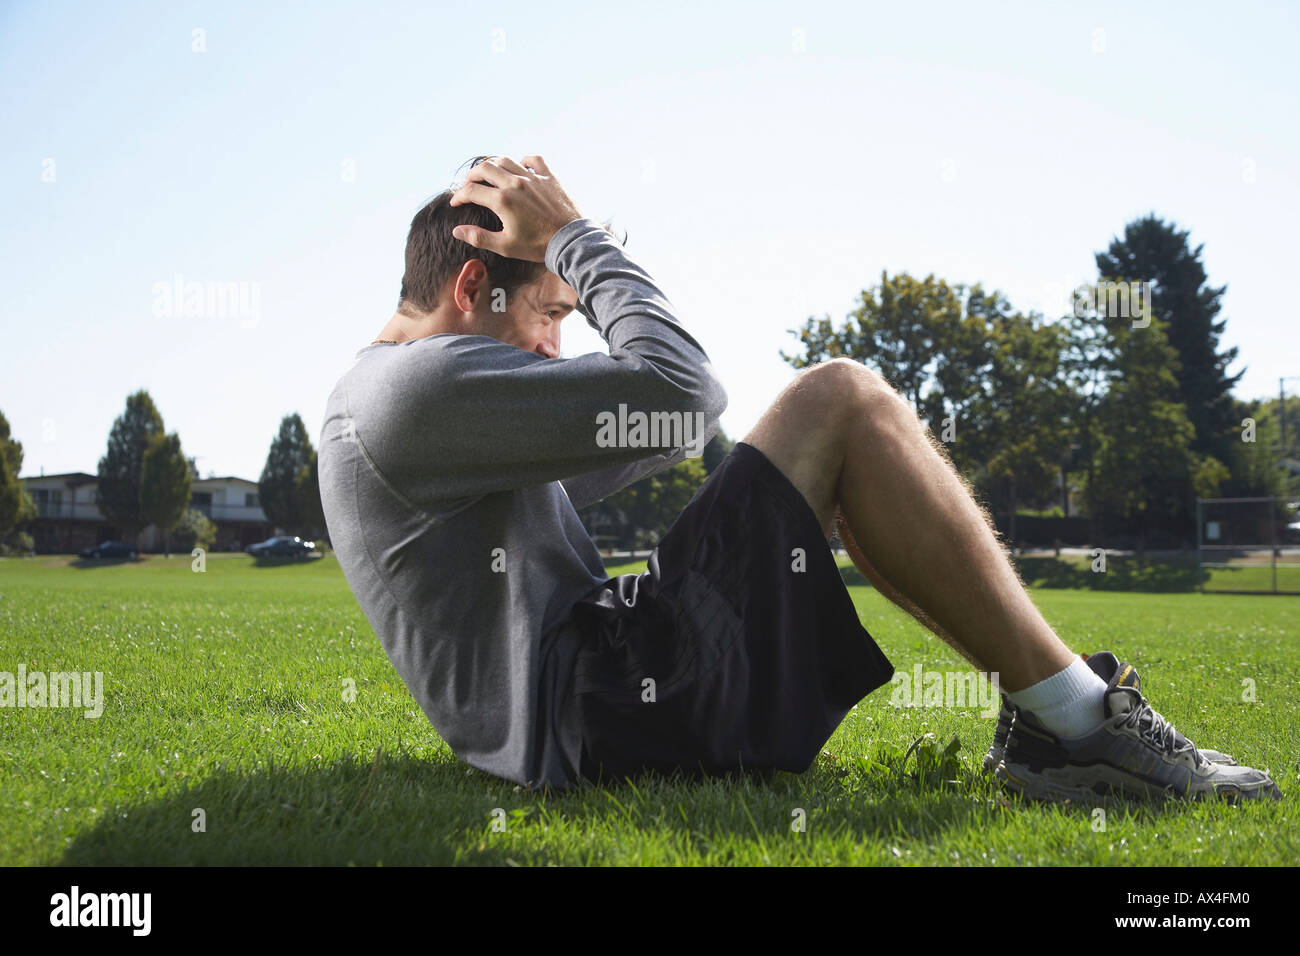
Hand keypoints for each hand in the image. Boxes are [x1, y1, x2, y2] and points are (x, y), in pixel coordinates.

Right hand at [448, 155, 584, 261]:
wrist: (570, 241)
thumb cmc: (538, 246)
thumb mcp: (506, 246)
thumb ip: (479, 237)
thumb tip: (457, 231)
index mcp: (502, 200)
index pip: (472, 191)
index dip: (459, 196)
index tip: (456, 203)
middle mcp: (515, 184)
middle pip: (485, 168)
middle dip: (472, 175)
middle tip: (468, 184)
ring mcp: (533, 178)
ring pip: (506, 160)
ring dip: (493, 166)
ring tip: (489, 175)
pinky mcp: (550, 177)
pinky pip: (534, 160)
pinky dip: (523, 160)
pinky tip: (520, 167)